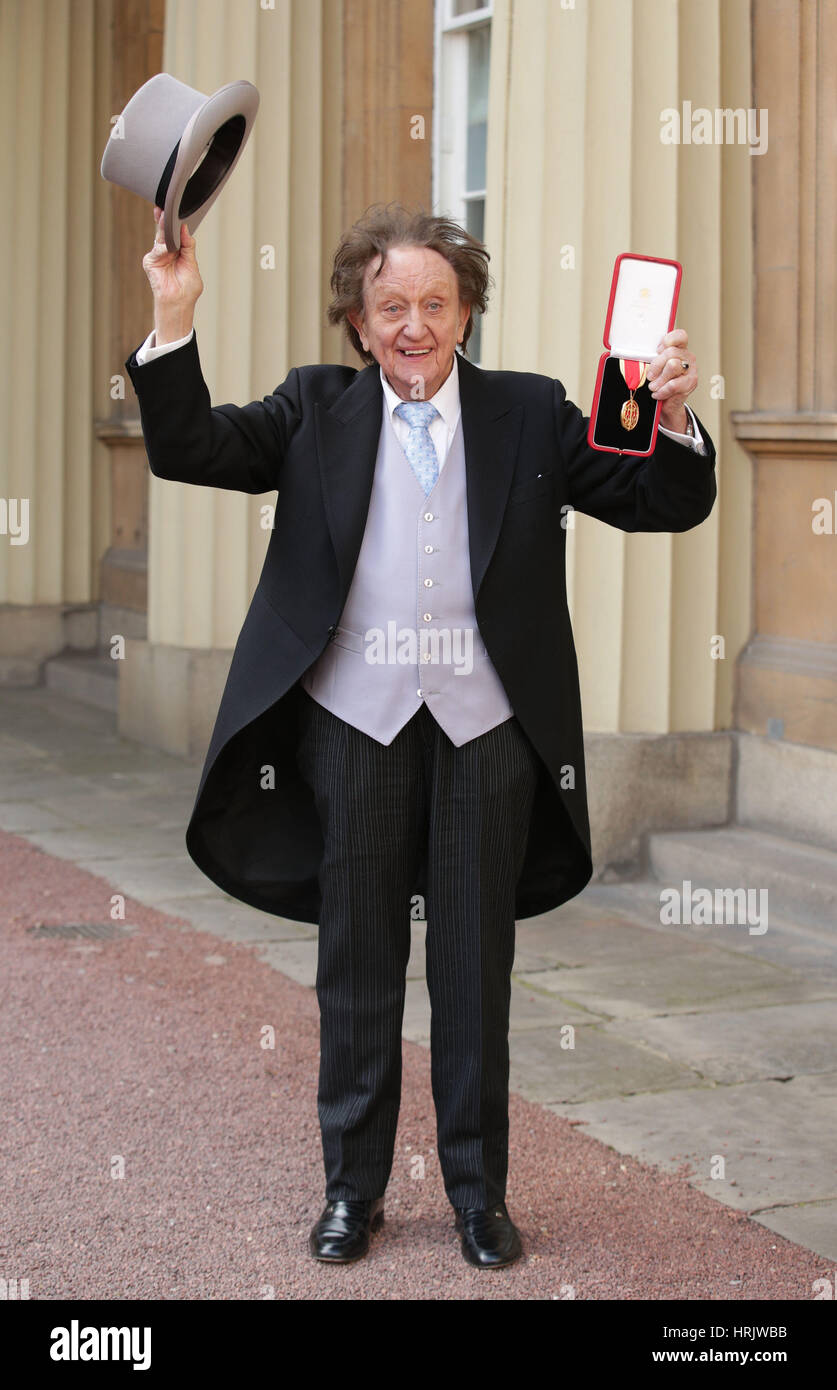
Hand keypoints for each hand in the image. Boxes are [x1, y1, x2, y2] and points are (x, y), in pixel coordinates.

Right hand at [142, 207, 202, 342]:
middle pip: (165, 231)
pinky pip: (157, 250)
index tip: (178, 209)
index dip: (176, 222)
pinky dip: (162, 248)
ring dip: (164, 228)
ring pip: (160, 237)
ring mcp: (158, 256)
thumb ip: (188, 246)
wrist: (179, 303)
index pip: (176, 233)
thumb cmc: (188, 288)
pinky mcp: (150, 262)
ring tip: (167, 219)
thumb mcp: (192, 264)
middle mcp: (167, 251)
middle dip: (166, 219)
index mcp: (178, 251)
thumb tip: (185, 228)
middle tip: (167, 206)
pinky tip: (168, 249)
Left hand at [646, 328, 695, 432]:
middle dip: (656, 365)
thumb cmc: (658, 383)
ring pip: (672, 366)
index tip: (657, 351)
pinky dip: (662, 391)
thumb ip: (649, 358)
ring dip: (659, 379)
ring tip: (654, 386)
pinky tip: (658, 394)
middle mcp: (687, 356)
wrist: (667, 404)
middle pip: (670, 352)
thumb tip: (629, 355)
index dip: (667, 341)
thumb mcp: (652, 367)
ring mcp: (691, 369)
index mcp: (679, 348)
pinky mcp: (691, 383)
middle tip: (650, 376)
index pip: (680, 335)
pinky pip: (673, 384)